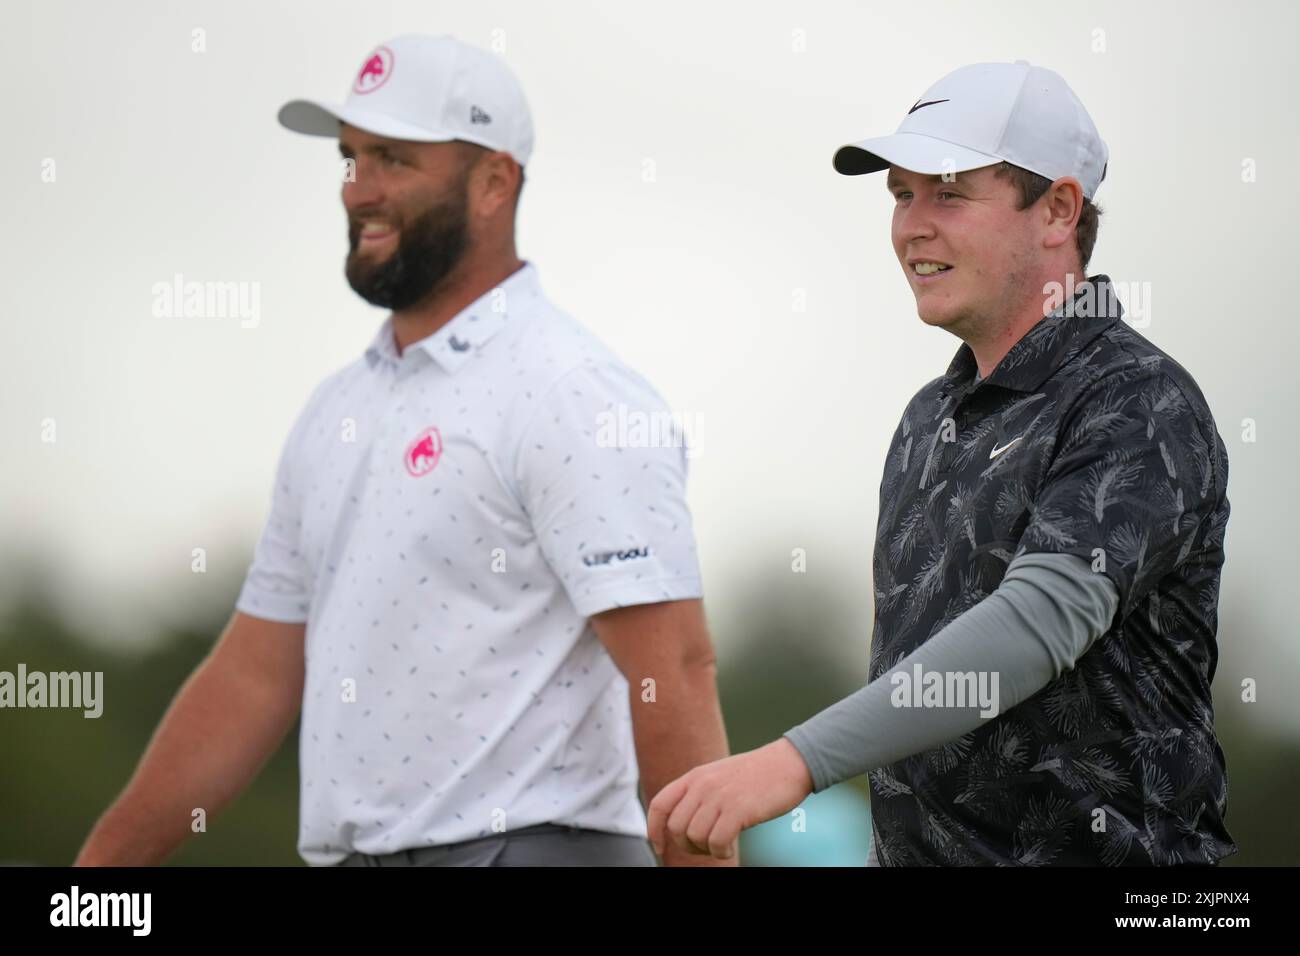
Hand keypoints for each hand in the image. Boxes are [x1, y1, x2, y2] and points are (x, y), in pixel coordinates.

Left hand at [646, 737, 813, 859]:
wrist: (789, 763)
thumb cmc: (757, 774)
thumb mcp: (719, 775)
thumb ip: (699, 792)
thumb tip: (682, 822)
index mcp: (695, 776)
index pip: (659, 804)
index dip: (654, 830)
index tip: (659, 847)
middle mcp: (702, 785)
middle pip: (676, 828)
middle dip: (688, 846)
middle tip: (707, 846)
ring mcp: (719, 796)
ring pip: (695, 837)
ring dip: (708, 850)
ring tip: (724, 845)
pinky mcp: (738, 809)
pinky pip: (717, 842)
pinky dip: (722, 852)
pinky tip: (731, 847)